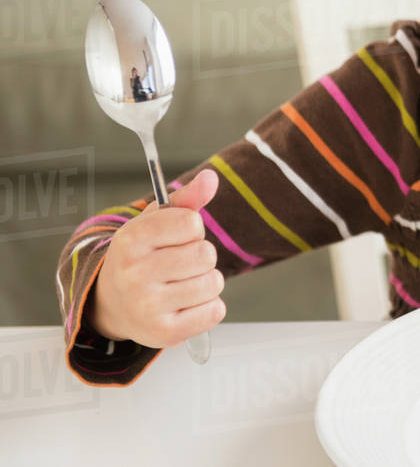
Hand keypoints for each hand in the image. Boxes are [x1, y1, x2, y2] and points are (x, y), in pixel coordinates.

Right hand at [88, 169, 226, 347]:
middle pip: (206, 254)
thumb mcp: (155, 223)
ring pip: (213, 282)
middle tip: (179, 264)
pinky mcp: (164, 333)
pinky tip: (186, 305)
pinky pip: (215, 311)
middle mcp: (134, 274)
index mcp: (130, 240)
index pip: (192, 223)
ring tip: (182, 284)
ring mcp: (147, 307)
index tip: (175, 238)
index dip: (192, 229)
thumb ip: (186, 198)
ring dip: (207, 282)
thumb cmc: (142, 257)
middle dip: (201, 256)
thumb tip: (211, 178)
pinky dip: (209, 307)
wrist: (112, 304)